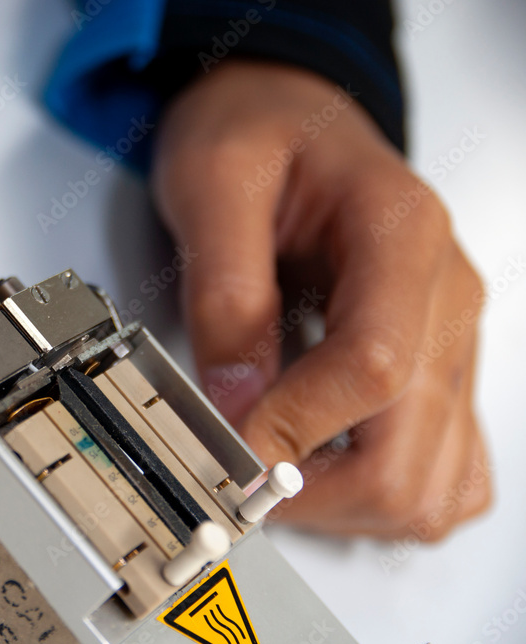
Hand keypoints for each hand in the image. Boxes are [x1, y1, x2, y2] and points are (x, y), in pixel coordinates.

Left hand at [151, 60, 490, 539]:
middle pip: (414, 452)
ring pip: (436, 483)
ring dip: (348, 506)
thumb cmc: (260, 132)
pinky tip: (324, 469)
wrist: (291, 118)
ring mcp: (449, 341)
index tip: (227, 448)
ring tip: (273, 474)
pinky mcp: (437, 371)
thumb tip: (232, 399)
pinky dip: (385, 496)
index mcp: (402, 234)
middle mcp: (444, 295)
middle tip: (238, 480)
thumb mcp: (214, 183)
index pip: (374, 367)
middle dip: (317, 490)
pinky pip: (446, 471)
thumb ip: (226, 292)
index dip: (295, 427)